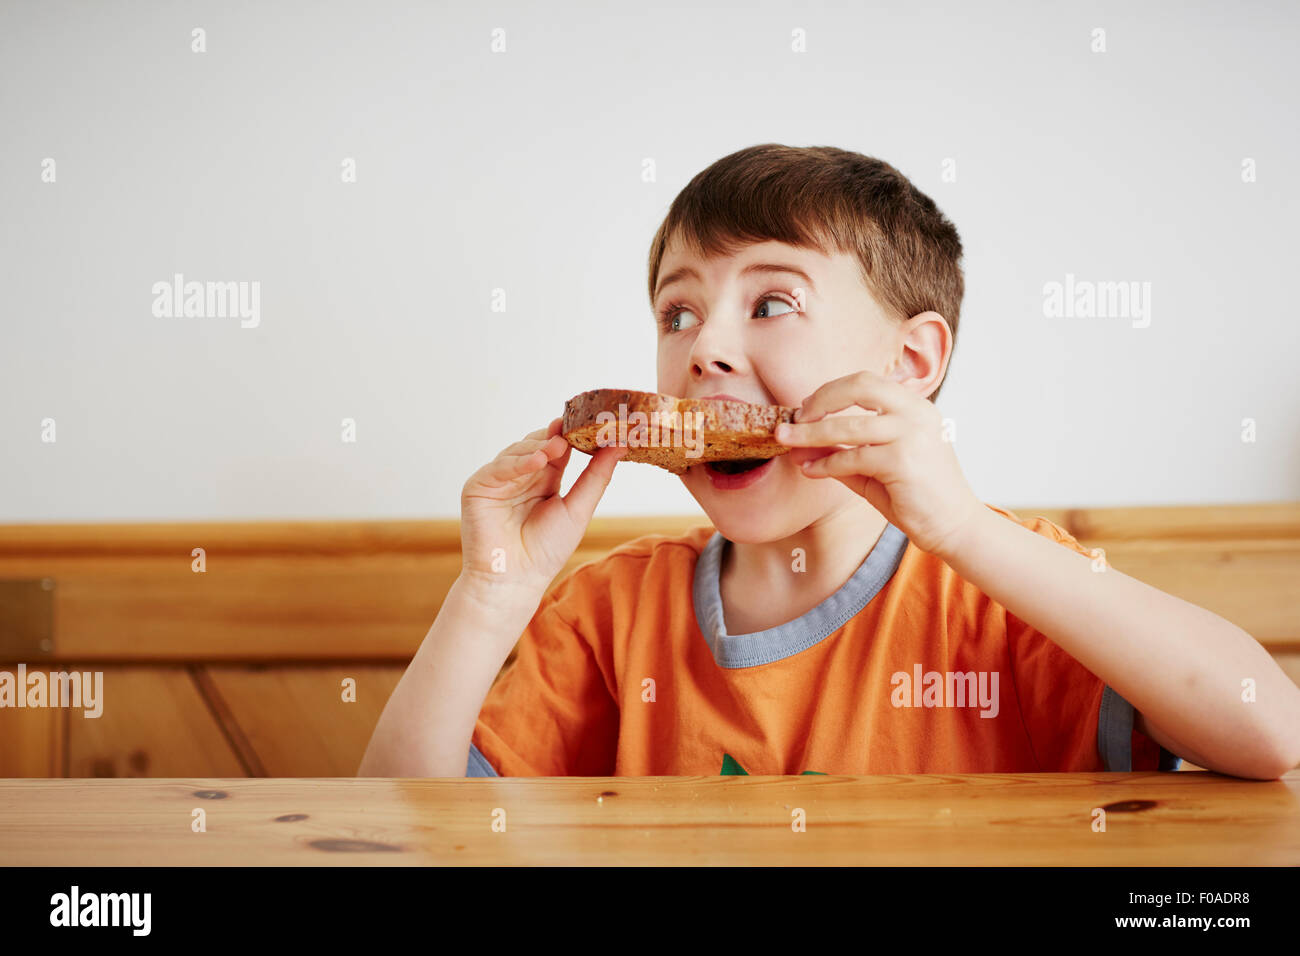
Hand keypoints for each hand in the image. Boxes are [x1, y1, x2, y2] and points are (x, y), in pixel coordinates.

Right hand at [460, 417, 627, 598]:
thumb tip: (620, 445)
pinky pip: (499, 468)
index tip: (592, 421)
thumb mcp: (578, 509)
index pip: (558, 447)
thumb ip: (596, 476)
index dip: (573, 435)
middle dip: (556, 436)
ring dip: (538, 447)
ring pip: (518, 451)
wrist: (515, 579)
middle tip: (574, 428)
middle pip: (537, 443)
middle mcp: (521, 475)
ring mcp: (498, 479)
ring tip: (558, 446)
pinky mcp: (478, 487)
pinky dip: (517, 463)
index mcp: (544, 479)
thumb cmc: (546, 550)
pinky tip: (536, 462)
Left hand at [775, 369, 982, 558]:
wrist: (954, 526)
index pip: (866, 382)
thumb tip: (798, 443)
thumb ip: (841, 451)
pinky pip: (852, 457)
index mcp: (914, 406)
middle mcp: (916, 412)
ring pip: (848, 426)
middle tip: (795, 418)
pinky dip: (825, 463)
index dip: (831, 391)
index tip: (806, 408)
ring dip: (811, 434)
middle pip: (859, 386)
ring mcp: (912, 434)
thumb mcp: (875, 465)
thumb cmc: (915, 495)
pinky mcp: (903, 461)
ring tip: (787, 441)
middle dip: (820, 399)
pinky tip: (810, 470)